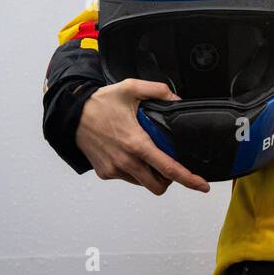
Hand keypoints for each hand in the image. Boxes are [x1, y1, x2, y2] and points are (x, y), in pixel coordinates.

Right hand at [75, 79, 210, 194]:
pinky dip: (135, 170)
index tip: (202, 186)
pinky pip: (128, 178)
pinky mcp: (105, 173)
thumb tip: (178, 99)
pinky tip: (130, 153)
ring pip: (143, 182)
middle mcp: (126, 161)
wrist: (71, 115)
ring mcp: (114, 169)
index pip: (168, 168)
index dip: (188, 179)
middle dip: (170, 180)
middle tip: (171, 164)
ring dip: (151, 174)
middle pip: (158, 185)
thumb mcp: (131, 88)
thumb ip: (159, 91)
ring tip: (147, 153)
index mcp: (137, 143)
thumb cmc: (100, 103)